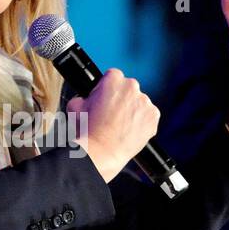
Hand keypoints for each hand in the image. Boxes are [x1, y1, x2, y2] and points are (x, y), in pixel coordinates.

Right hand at [69, 67, 159, 183]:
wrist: (102, 152)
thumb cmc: (87, 130)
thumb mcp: (75, 106)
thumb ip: (83, 97)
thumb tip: (86, 98)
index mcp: (114, 79)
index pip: (112, 77)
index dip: (105, 90)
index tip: (103, 101)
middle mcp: (132, 87)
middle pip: (128, 89)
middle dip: (121, 99)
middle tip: (110, 116)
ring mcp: (145, 102)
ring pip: (139, 103)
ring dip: (132, 111)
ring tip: (120, 126)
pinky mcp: (153, 117)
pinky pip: (148, 116)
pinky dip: (142, 123)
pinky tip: (129, 131)